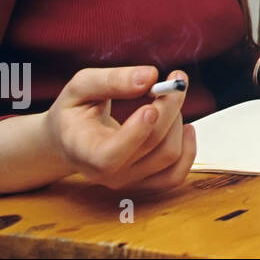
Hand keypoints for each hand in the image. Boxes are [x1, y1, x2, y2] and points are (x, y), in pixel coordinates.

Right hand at [42, 66, 195, 191]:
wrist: (70, 141)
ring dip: (178, 120)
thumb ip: (111, 80)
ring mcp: (127, 181)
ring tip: (167, 101)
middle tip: (175, 79)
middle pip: (152, 145)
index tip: (151, 107)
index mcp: (84, 151)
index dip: (135, 133)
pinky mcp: (146, 183)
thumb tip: (150, 76)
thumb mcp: (80, 87)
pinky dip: (189, 148)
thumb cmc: (75, 112)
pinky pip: (177, 174)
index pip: (109, 156)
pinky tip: (185, 126)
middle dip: (169, 106)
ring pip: (170, 155)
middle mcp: (106, 174)